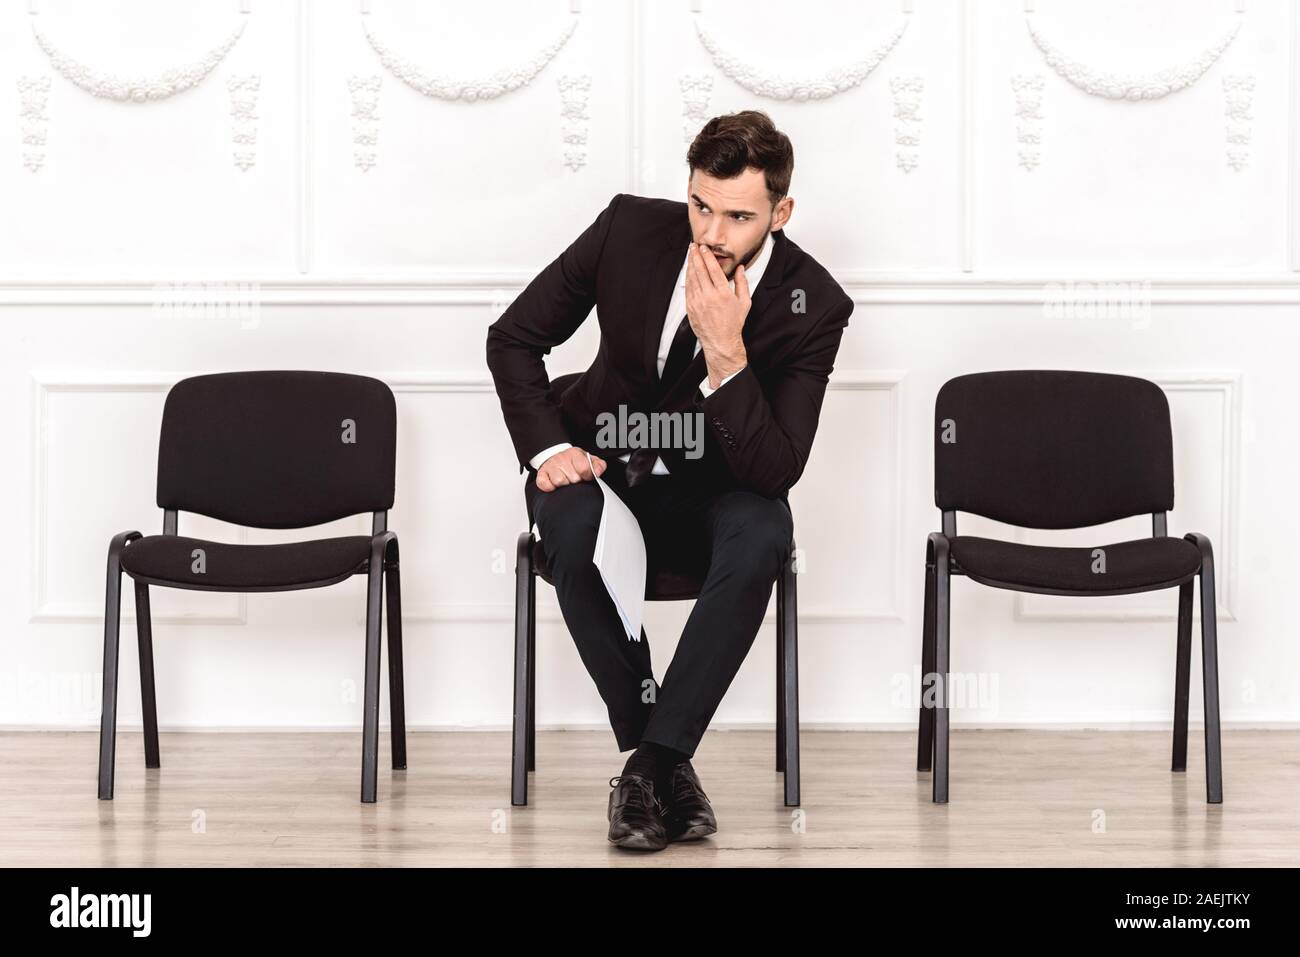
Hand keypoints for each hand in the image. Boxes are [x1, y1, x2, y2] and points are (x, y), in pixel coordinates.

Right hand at [535, 446, 606, 491]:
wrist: (555, 456)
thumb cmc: (573, 461)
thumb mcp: (588, 459)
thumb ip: (598, 465)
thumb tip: (598, 472)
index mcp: (574, 454)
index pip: (584, 468)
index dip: (587, 476)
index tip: (586, 476)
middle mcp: (561, 459)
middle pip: (573, 478)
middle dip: (576, 481)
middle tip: (574, 478)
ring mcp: (550, 467)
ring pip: (560, 482)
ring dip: (564, 484)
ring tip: (566, 480)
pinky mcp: (541, 475)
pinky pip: (545, 485)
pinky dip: (550, 487)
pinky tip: (554, 484)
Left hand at [686, 242, 750, 386]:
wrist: (721, 341)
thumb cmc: (734, 323)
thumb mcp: (744, 302)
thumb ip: (742, 283)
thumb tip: (741, 268)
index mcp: (723, 294)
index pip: (713, 269)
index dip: (707, 256)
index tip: (704, 248)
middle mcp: (709, 297)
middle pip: (700, 271)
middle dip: (696, 256)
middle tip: (693, 246)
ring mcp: (698, 302)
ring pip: (692, 278)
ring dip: (690, 264)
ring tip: (689, 254)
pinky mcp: (691, 308)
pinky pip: (688, 289)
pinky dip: (688, 277)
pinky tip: (688, 270)